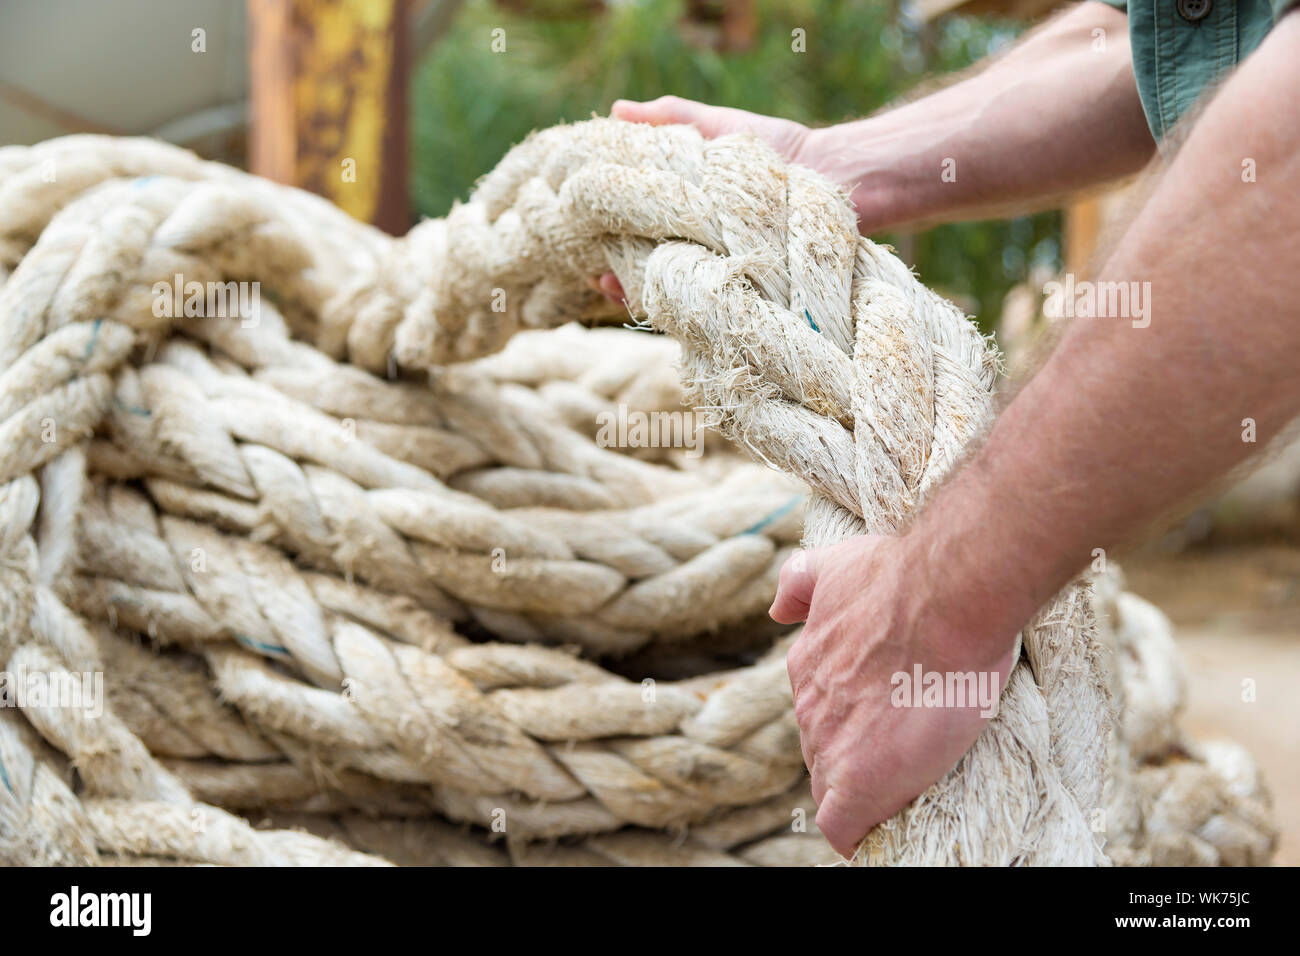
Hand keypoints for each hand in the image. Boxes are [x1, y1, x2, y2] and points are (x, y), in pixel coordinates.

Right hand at [592, 96, 814, 305]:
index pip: (635, 234)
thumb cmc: (781, 151)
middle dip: (620, 277)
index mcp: (687, 216)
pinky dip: (689, 312)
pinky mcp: (750, 295)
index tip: (586, 240)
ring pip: (675, 297)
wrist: (841, 176)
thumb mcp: (722, 127)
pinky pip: (712, 311)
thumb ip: (673, 118)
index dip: (606, 240)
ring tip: (627, 290)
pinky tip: (672, 307)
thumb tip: (615, 109)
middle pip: (647, 271)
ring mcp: (724, 275)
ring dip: (648, 297)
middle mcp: (702, 250)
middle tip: (602, 276)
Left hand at [771, 535, 1018, 858]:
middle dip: (854, 757)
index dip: (848, 723)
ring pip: (831, 787)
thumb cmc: (903, 578)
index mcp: (808, 664)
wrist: (942, 597)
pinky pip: (843, 827)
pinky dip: (858, 834)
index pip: (818, 711)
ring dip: (862, 792)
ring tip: (902, 790)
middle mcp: (810, 706)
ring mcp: (830, 744)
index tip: (878, 726)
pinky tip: (881, 831)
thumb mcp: (835, 565)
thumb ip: (800, 582)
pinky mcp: (858, 780)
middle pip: (821, 751)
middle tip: (900, 753)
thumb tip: (776, 608)